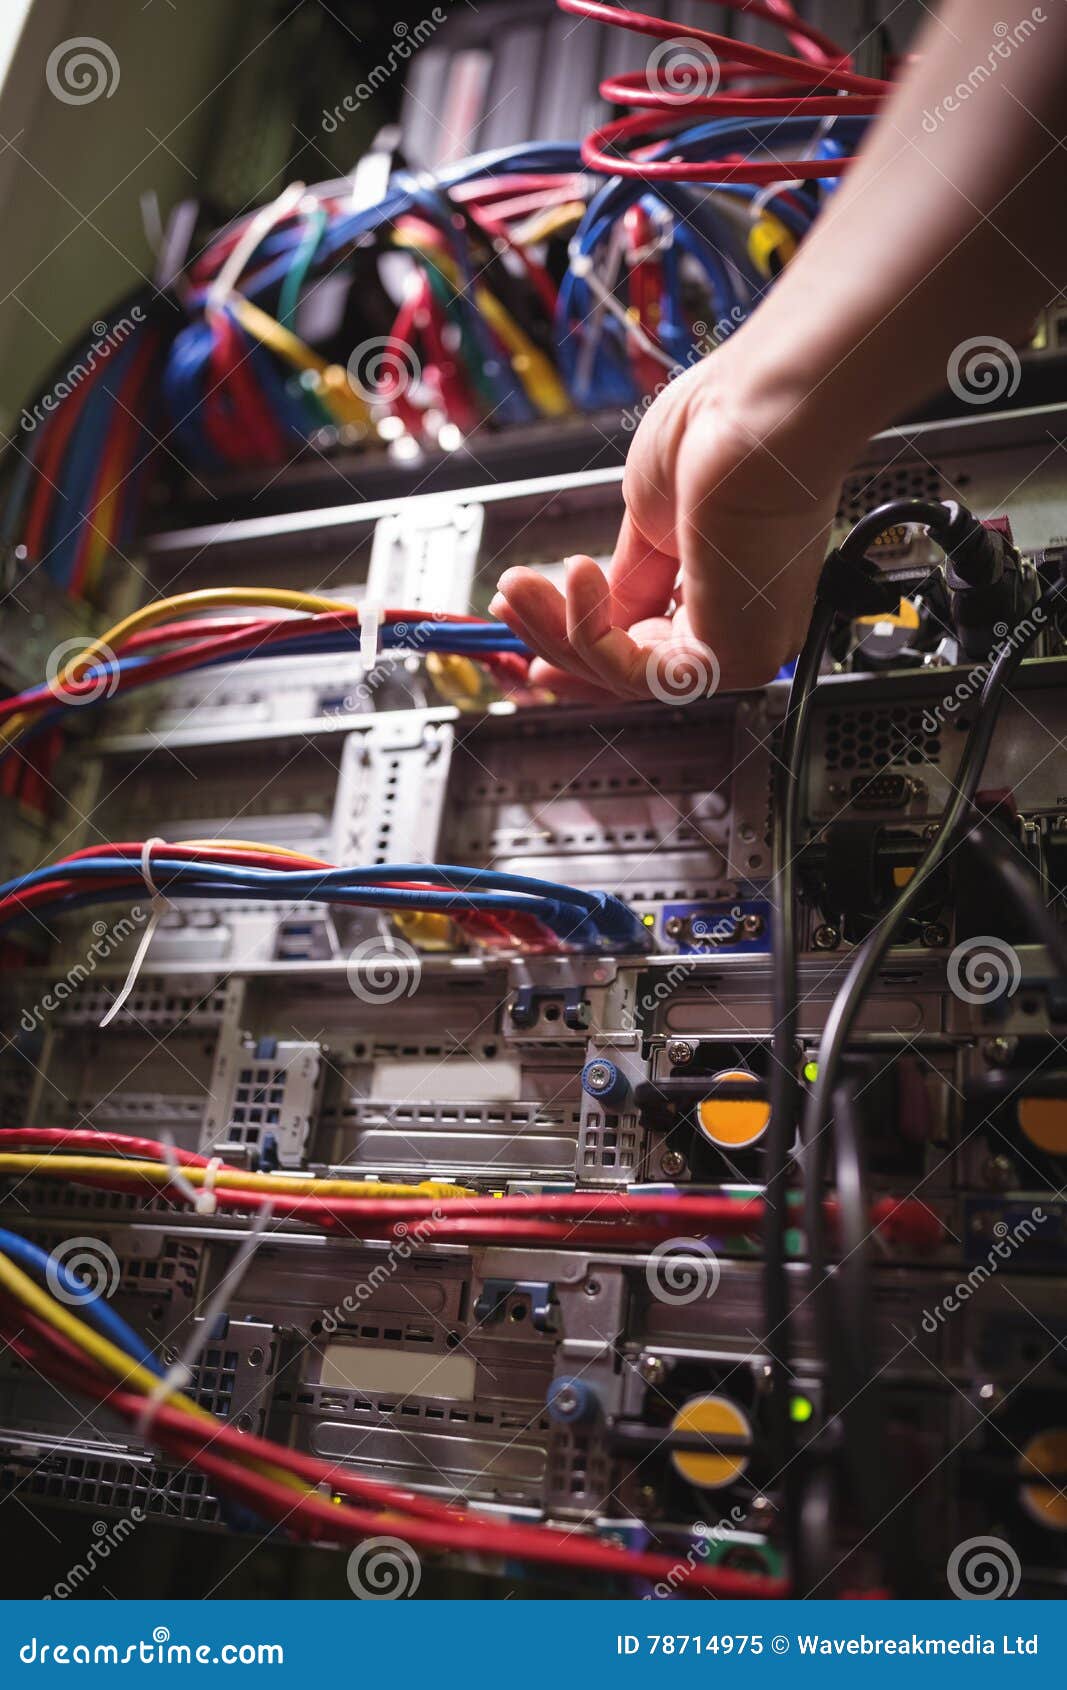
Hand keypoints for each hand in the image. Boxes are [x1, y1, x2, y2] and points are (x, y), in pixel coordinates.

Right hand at [490, 338, 841, 700]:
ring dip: (556, 631)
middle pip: (629, 670)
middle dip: (553, 639)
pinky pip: (638, 674)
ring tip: (519, 584)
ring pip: (625, 677)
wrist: (761, 416)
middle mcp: (741, 627)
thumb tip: (601, 608)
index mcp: (729, 590)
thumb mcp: (651, 516)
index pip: (648, 645)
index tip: (528, 622)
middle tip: (505, 609)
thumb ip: (627, 577)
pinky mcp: (729, 659)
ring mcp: (738, 647)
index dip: (580, 640)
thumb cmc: (724, 433)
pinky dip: (589, 631)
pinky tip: (574, 575)